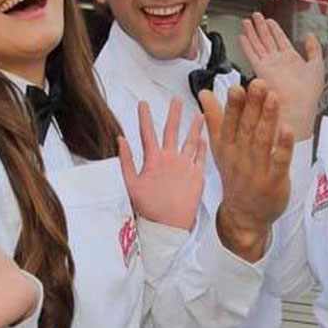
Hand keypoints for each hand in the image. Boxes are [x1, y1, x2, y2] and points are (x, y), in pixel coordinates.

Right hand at [118, 99, 206, 229]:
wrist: (168, 226)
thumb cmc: (148, 209)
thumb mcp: (131, 184)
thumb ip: (125, 160)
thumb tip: (121, 140)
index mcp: (154, 160)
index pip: (147, 132)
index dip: (144, 116)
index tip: (143, 103)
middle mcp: (171, 159)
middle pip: (172, 131)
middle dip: (174, 114)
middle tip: (176, 100)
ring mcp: (186, 166)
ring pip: (192, 141)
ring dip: (195, 127)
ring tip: (200, 114)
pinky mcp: (198, 176)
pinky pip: (203, 158)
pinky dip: (204, 147)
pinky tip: (206, 139)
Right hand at [199, 81, 295, 261]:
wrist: (244, 214)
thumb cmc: (235, 176)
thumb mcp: (220, 148)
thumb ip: (214, 119)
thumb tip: (204, 94)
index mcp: (227, 147)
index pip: (229, 123)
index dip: (234, 106)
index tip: (237, 88)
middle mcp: (240, 157)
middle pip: (247, 128)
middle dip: (253, 105)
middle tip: (259, 84)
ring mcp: (257, 170)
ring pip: (263, 141)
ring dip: (268, 119)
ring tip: (273, 98)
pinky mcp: (274, 181)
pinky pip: (279, 162)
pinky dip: (283, 147)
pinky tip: (287, 130)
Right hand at [239, 12, 323, 138]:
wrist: (298, 105)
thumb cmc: (309, 92)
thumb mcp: (318, 65)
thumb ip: (314, 49)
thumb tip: (310, 36)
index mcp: (292, 60)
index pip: (281, 40)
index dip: (275, 30)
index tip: (270, 21)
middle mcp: (278, 62)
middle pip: (267, 40)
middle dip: (261, 27)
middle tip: (256, 16)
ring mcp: (269, 66)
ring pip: (258, 44)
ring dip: (252, 32)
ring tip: (247, 21)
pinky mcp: (260, 70)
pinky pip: (251, 54)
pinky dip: (246, 45)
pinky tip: (243, 36)